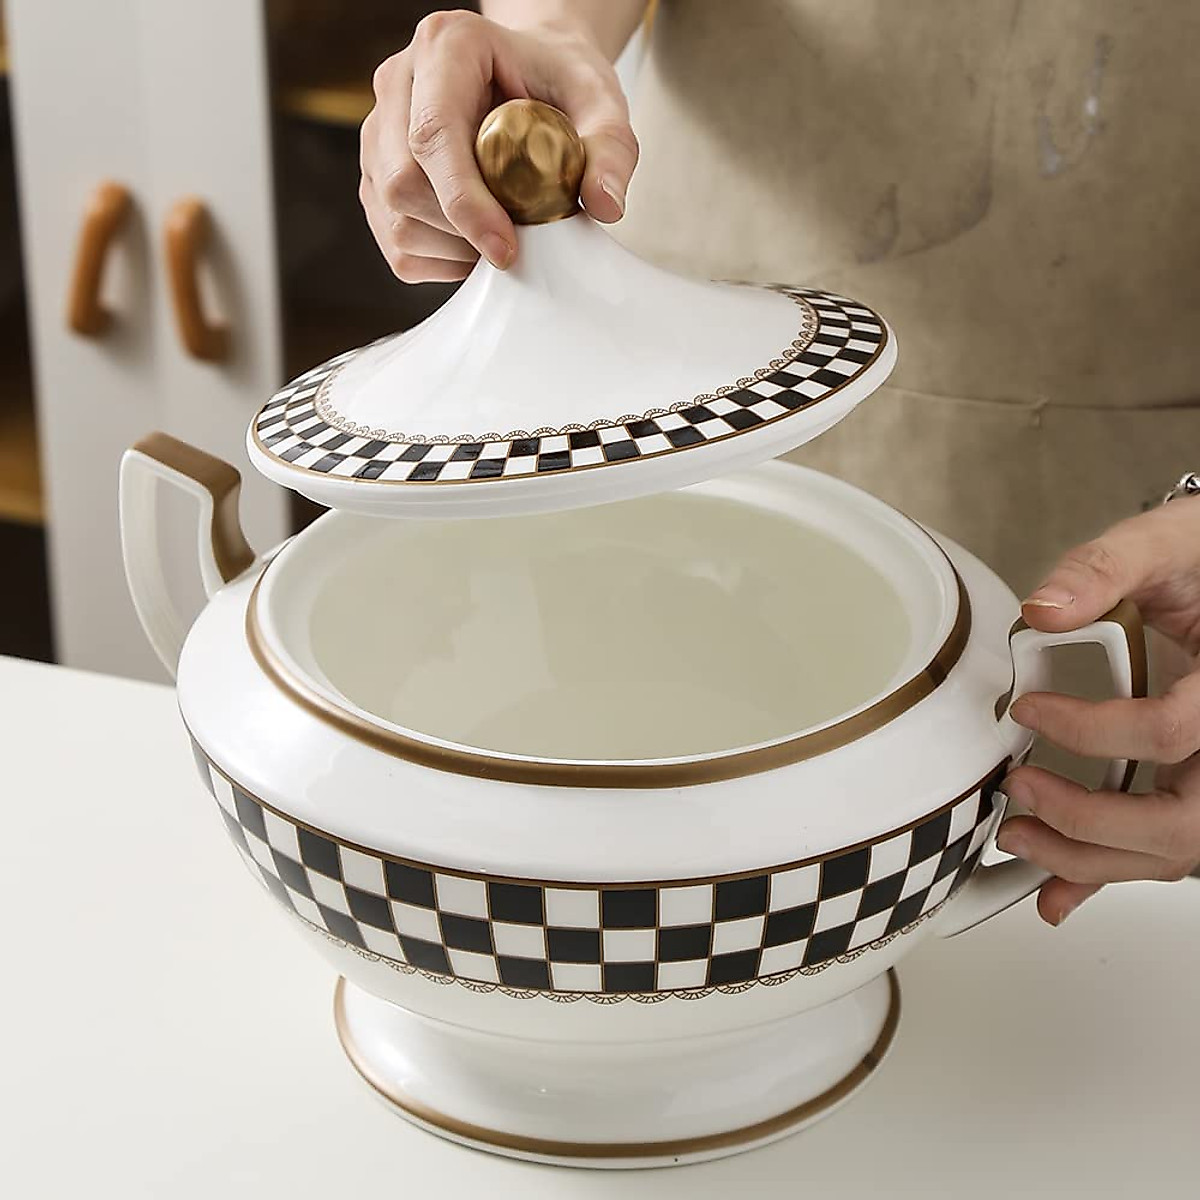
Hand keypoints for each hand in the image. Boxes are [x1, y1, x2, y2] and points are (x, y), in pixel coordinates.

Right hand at [360, 10, 637, 282]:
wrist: (532, 74)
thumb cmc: (561, 83)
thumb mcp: (602, 103)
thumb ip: (610, 150)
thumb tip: (605, 206)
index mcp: (446, 46)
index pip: (434, 134)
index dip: (465, 202)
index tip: (506, 249)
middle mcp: (398, 80)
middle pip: (402, 181)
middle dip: (459, 231)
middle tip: (514, 244)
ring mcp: (378, 127)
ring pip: (392, 214)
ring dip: (448, 248)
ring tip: (499, 239)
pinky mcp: (375, 170)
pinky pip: (393, 238)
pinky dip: (435, 259)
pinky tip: (473, 244)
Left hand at [997, 497, 1199, 924]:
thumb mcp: (1163, 543)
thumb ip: (1103, 568)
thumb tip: (1042, 611)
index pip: (1170, 731)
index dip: (1091, 730)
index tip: (1027, 709)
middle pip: (1182, 821)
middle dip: (1089, 820)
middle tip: (1019, 789)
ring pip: (1174, 849)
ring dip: (1090, 861)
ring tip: (1018, 839)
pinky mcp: (1194, 785)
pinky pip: (1164, 847)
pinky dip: (1107, 875)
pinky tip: (1056, 892)